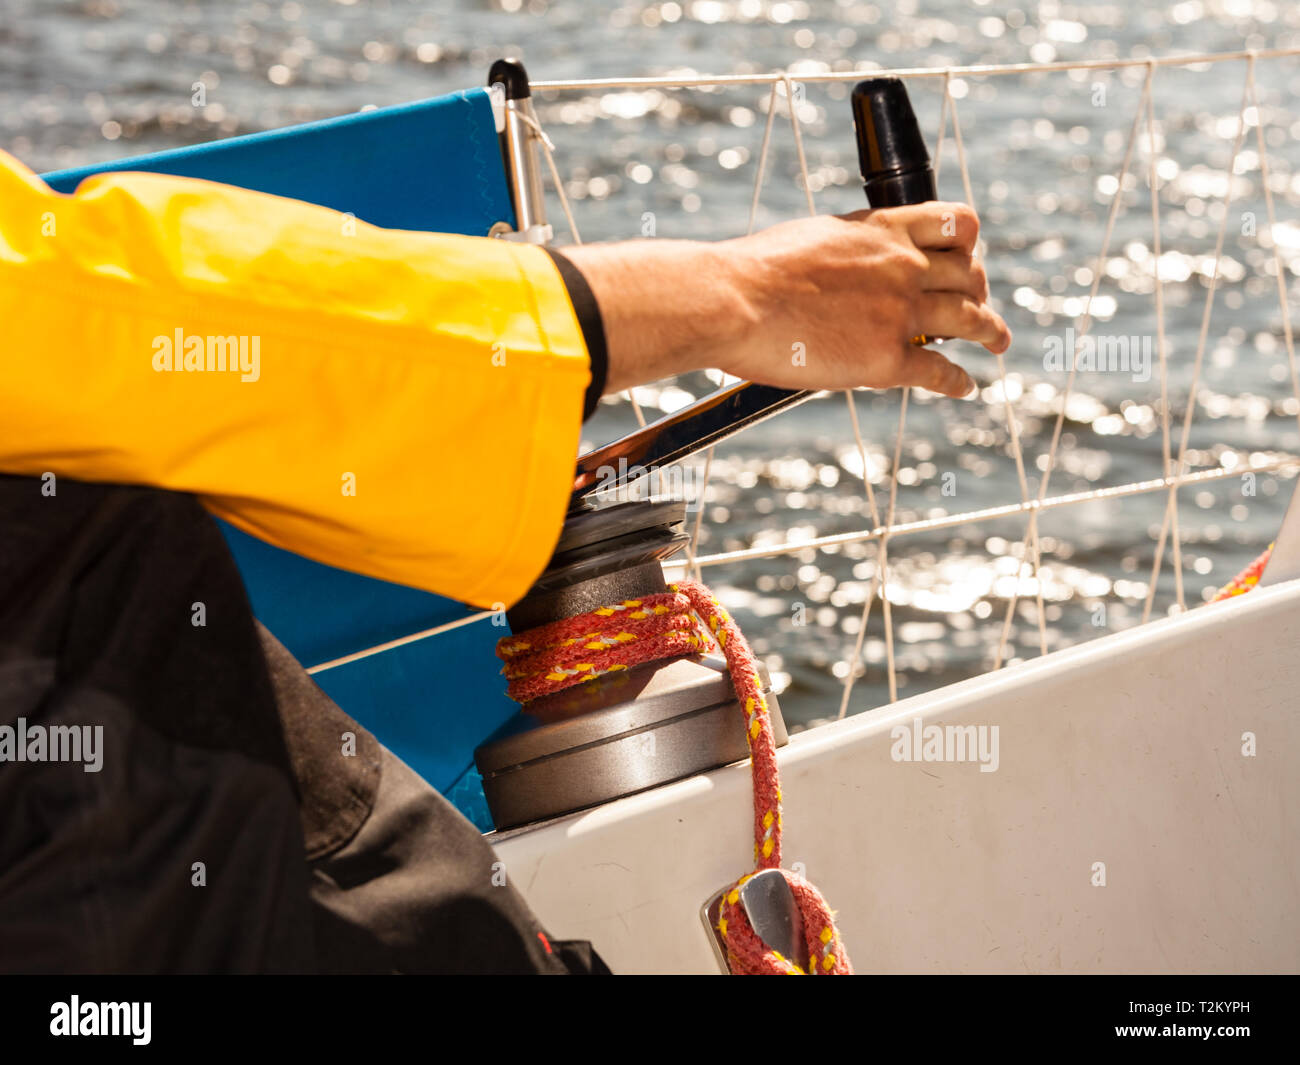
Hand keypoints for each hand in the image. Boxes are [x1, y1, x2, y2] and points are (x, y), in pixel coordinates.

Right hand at [558, 201, 1009, 398]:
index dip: (968, 244)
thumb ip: (841, 253)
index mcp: (882, 229)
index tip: (967, 257)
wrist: (735, 301)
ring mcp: (900, 314)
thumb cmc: (752, 272)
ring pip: (971, 320)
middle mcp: (903, 267)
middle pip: (970, 274)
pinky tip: (964, 388)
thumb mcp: (809, 240)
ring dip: (991, 332)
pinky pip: (940, 372)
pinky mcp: (887, 360)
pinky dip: (958, 382)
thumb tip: (834, 270)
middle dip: (979, 290)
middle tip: (981, 305)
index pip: (954, 224)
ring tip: (998, 342)